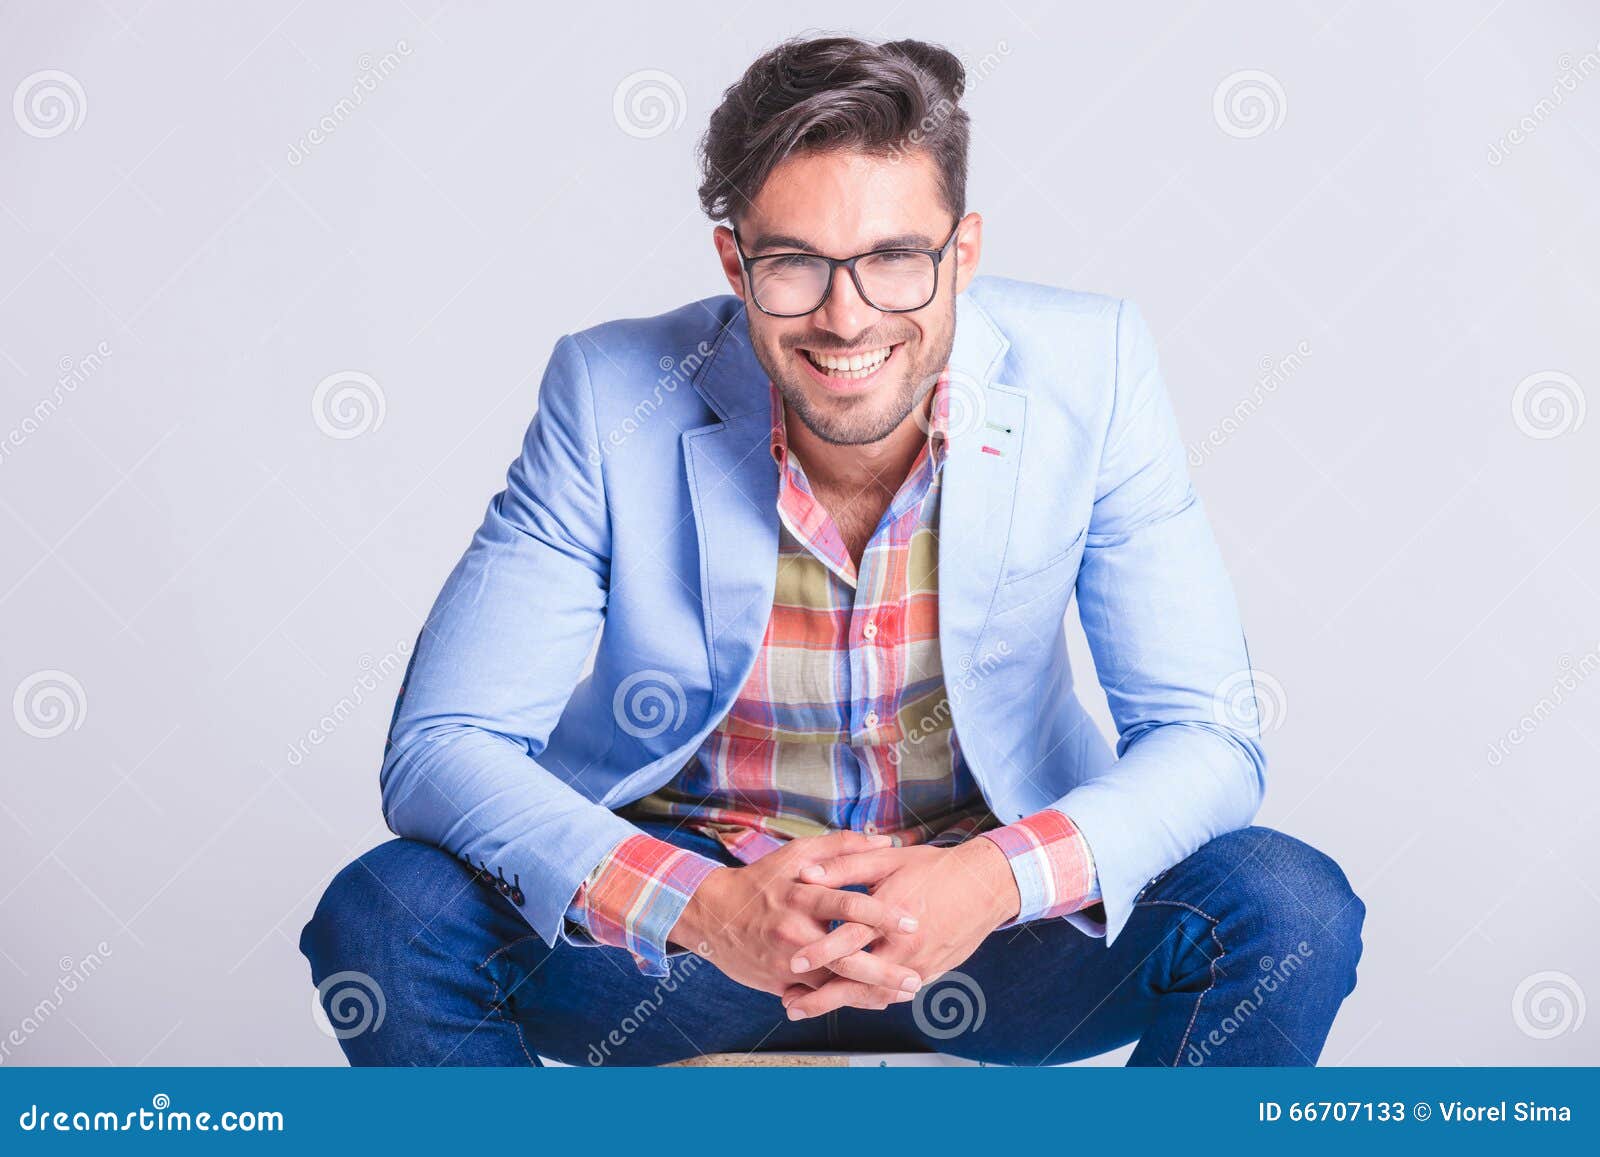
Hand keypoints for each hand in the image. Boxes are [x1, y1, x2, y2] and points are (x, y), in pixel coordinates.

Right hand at [669, 830, 923, 1000]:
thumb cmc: (762, 880)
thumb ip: (842, 847)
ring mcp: (785, 961)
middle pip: (845, 956)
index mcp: (802, 896)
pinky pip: (815, 995)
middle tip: (915, 979)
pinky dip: (842, 999)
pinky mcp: (779, 982)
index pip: (847, 905)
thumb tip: (884, 840)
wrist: (713, 914)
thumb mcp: (797, 855)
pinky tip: (870, 1002)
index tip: (912, 922)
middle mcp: (794, 931)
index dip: (881, 914)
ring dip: (868, 993)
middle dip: (883, 972)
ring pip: (832, 983)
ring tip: (900, 995)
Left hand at [780, 838, 1019, 1019]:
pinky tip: (846, 1000)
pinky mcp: (929, 974)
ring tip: (808, 1008)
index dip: (820, 951)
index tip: (792, 963)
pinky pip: (893, 995)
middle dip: (822, 997)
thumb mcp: (889, 860)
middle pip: (858, 980)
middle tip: (790, 1005)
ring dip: (841, 1004)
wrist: (984, 887)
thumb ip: (846, 866)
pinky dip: (868, 1000)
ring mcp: (920, 965)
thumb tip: (808, 874)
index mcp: (892, 913)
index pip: (851, 938)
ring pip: (875, 995)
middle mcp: (906, 946)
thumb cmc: (934, 869)